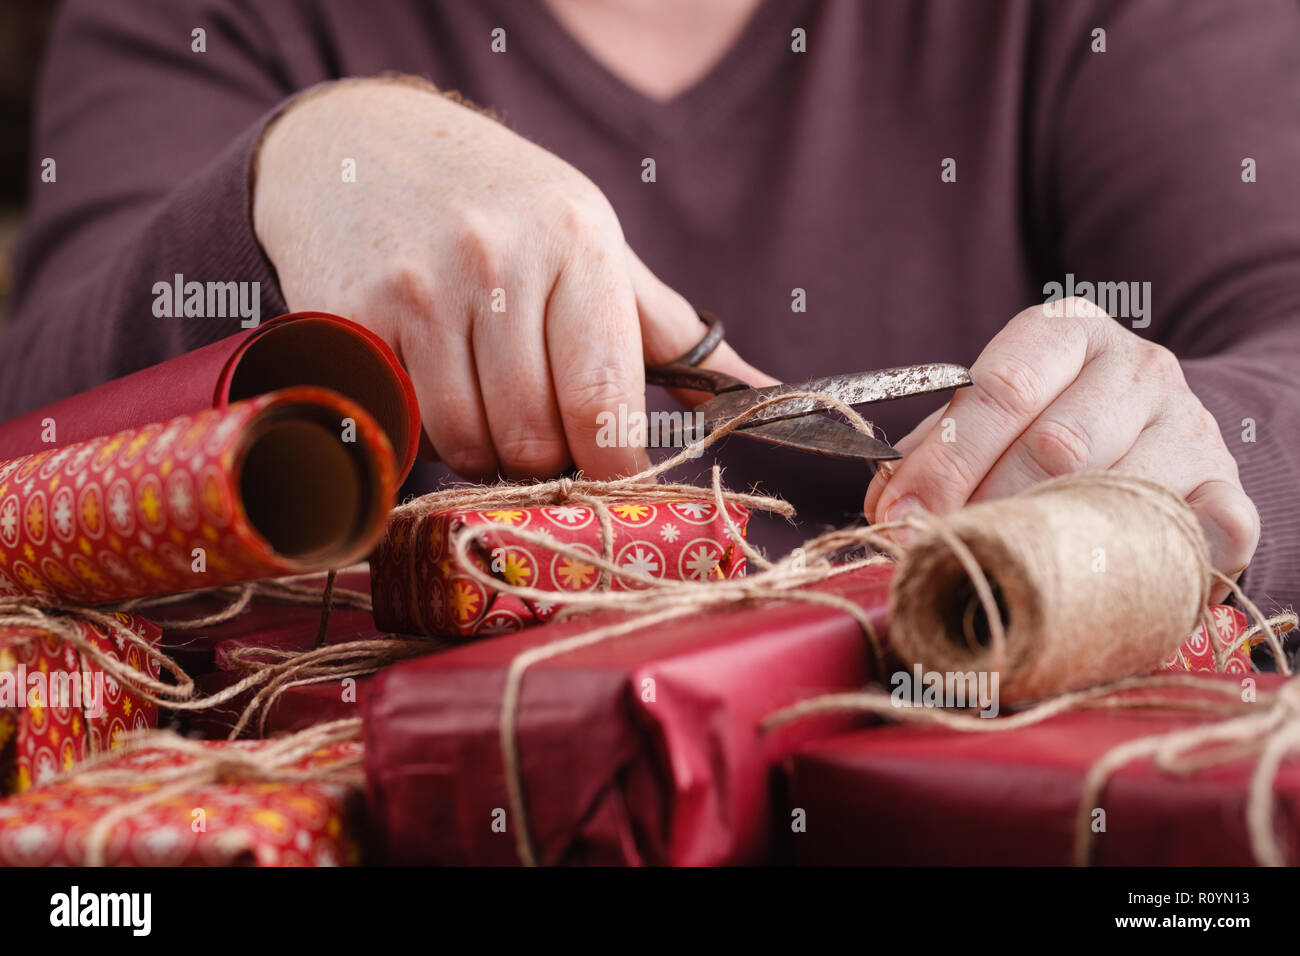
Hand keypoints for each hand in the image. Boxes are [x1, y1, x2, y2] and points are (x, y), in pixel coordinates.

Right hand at [253, 78, 772, 480]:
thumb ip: (674, 336)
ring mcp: (415, 287)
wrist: (364, 146)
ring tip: (484, 400)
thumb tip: (766, 397)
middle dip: (544, 460)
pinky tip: (428, 385)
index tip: (614, 480)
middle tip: (539, 429)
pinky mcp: (347, 316)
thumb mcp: (597, 248)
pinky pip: (403, 426)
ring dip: (482, 451)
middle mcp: (496, 261)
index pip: (602, 405)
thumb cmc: (504, 207)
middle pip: (533, 441)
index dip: (613, 469)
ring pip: (467, 444)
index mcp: (579, 244)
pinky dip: (421, 432)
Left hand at [863, 299, 1257, 598]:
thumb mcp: (992, 415)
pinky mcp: (1227, 483)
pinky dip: (1166, 555)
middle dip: (986, 507)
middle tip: (945, 552)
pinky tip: (1121, 577)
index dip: (945, 460)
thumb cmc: (1052, 422)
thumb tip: (885, 504)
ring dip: (1053, 544)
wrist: (1162, 425)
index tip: (901, 514)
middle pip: (1054, 443)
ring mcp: (1191, 423)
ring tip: (1006, 575)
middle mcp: (1137, 366)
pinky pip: (1209, 526)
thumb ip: (936, 450)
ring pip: (1117, 489)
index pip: (1002, 388)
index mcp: (1066, 332)